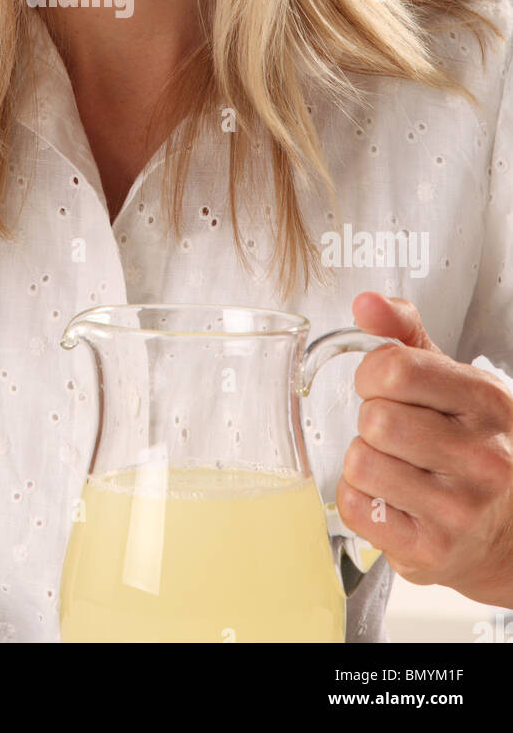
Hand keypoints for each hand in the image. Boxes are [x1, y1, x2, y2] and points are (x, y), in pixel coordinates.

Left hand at [335, 291, 512, 604]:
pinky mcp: (429, 550)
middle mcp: (481, 457)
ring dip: (364, 461)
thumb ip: (405, 334)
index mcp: (485, 402)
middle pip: (375, 420)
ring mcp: (458, 509)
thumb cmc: (472, 445)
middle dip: (372, 420)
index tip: (383, 385)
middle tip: (395, 433)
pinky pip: (354, 505)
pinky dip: (360, 499)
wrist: (507, 532)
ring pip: (361, 463)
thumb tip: (365, 302)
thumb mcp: (453, 381)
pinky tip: (391, 499)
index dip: (373, 373)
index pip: (395, 369)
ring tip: (395, 466)